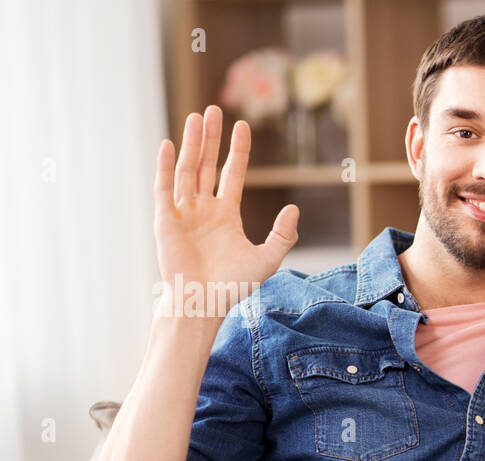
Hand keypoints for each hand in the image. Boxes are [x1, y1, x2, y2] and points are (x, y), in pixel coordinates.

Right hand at [155, 105, 298, 318]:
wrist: (204, 303)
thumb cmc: (234, 286)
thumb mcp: (267, 259)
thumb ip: (283, 235)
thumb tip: (294, 208)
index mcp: (226, 215)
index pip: (232, 174)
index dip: (237, 151)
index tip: (242, 126)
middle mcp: (204, 209)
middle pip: (206, 165)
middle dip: (211, 137)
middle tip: (214, 108)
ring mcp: (184, 213)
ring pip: (187, 170)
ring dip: (191, 143)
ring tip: (197, 116)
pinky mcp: (166, 221)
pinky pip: (165, 188)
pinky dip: (166, 166)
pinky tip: (170, 145)